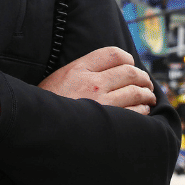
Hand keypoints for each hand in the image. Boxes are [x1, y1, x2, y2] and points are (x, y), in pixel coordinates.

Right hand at [38, 46, 155, 115]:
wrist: (35, 130)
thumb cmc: (45, 107)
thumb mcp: (57, 80)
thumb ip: (81, 72)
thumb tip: (106, 70)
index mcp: (78, 69)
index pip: (113, 54)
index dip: (127, 59)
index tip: (132, 65)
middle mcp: (91, 83)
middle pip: (129, 72)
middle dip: (143, 77)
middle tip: (147, 83)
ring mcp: (100, 103)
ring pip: (135, 92)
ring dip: (146, 94)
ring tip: (149, 97)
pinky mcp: (107, 123)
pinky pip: (135, 113)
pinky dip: (143, 110)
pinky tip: (143, 111)